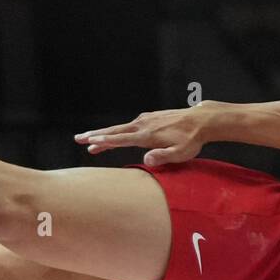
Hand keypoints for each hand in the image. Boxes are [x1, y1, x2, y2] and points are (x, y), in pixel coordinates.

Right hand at [74, 105, 210, 165]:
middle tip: (78, 138)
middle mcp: (143, 125)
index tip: (89, 142)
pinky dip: (118, 131)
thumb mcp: (180, 154)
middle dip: (96, 135)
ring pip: (120, 128)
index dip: (104, 141)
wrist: (201, 120)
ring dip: (105, 134)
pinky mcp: (150, 118)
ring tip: (91, 140)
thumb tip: (146, 160)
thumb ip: (162, 157)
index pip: (121, 138)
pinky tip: (116, 134)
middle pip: (114, 131)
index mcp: (147, 135)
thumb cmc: (191, 140)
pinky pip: (129, 126)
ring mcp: (146, 120)